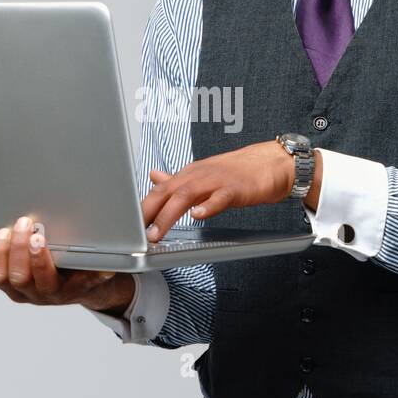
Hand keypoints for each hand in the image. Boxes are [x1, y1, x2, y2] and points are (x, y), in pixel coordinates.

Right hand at [0, 214, 133, 312]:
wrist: (90, 287)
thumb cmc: (48, 274)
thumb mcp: (14, 274)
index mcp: (17, 287)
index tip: (1, 232)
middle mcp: (36, 292)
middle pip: (20, 278)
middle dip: (18, 250)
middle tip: (23, 224)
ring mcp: (61, 292)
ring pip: (46, 281)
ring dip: (40, 259)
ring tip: (39, 238)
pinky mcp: (87, 286)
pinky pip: (89, 280)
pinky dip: (92, 271)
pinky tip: (93, 259)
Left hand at [140, 140, 300, 241]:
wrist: (271, 163)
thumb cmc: (237, 172)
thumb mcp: (202, 174)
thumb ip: (177, 180)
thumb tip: (154, 178)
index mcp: (189, 174)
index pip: (159, 191)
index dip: (142, 208)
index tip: (127, 226)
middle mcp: (198, 175)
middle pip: (167, 192)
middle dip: (148, 212)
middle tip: (134, 234)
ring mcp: (216, 180)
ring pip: (186, 195)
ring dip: (169, 214)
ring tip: (157, 232)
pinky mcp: (236, 188)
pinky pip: (219, 197)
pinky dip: (207, 206)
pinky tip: (198, 216)